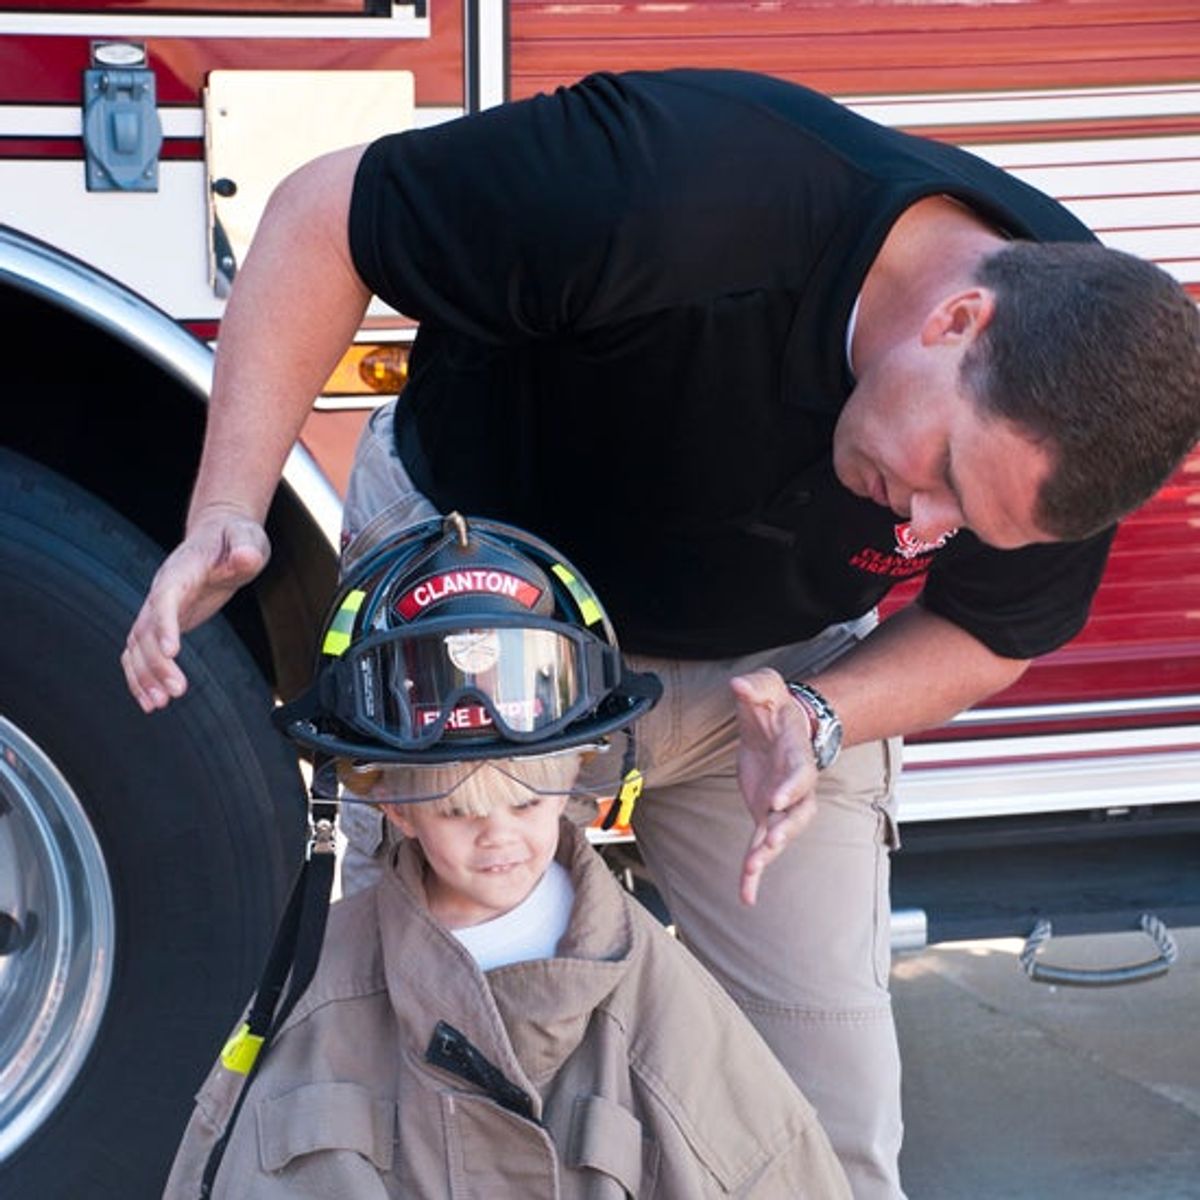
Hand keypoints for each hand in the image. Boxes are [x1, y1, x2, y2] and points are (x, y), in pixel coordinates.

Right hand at [121, 509, 269, 711]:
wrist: (219, 534)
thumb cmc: (235, 536)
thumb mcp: (247, 538)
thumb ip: (246, 549)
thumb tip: (248, 557)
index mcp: (180, 570)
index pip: (166, 598)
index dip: (165, 624)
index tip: (172, 651)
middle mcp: (162, 590)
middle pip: (148, 629)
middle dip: (157, 663)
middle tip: (176, 691)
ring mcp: (159, 607)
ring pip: (138, 645)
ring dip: (144, 676)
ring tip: (158, 704)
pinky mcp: (164, 621)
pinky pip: (141, 651)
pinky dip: (140, 675)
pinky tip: (149, 700)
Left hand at [731, 668, 818, 906]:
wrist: (777, 723)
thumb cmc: (773, 705)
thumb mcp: (765, 687)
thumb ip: (755, 686)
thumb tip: (739, 685)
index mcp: (796, 755)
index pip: (800, 775)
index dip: (790, 788)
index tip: (776, 799)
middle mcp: (794, 786)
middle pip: (797, 813)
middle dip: (785, 829)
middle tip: (771, 843)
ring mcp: (781, 804)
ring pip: (780, 834)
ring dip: (767, 853)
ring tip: (752, 872)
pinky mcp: (765, 815)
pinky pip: (760, 846)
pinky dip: (753, 871)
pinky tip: (746, 894)